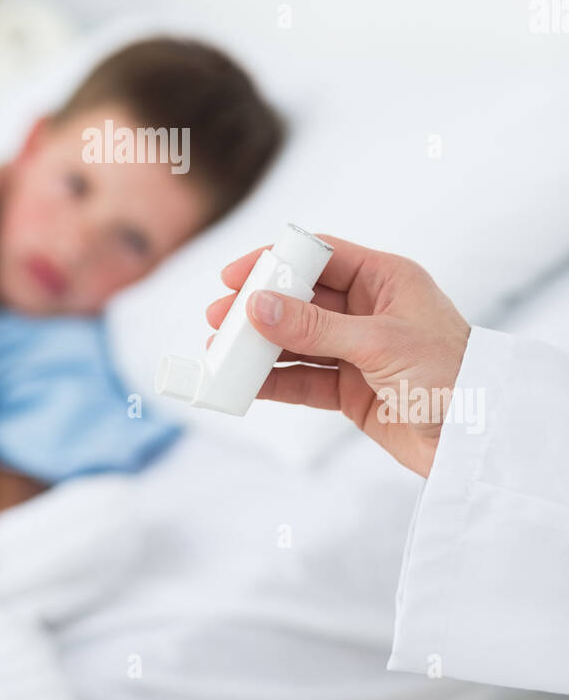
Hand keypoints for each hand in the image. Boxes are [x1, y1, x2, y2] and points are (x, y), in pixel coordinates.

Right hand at [207, 236, 470, 477]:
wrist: (479, 442)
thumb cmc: (451, 377)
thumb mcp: (380, 343)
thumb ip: (315, 327)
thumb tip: (258, 306)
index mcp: (386, 280)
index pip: (321, 257)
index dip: (276, 261)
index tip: (236, 275)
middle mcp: (370, 311)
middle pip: (301, 300)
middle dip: (258, 308)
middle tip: (219, 318)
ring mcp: (359, 352)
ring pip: (297, 342)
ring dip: (260, 348)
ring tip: (221, 354)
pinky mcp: (352, 391)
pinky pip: (304, 380)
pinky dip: (275, 382)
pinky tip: (246, 384)